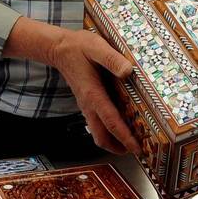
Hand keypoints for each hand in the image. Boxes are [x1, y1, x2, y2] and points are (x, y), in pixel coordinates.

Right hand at [47, 29, 140, 156]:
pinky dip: (109, 131)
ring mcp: (87, 106)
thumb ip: (112, 59)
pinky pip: (98, 124)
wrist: (59, 49)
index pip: (111, 122)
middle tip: (138, 151)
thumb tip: (128, 71)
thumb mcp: (97, 47)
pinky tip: (122, 125)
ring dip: (114, 142)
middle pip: (102, 137)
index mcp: (93, 94)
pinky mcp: (87, 103)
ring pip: (98, 133)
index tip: (137, 148)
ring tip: (132, 143)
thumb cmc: (79, 47)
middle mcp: (89, 105)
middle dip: (119, 148)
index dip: (125, 137)